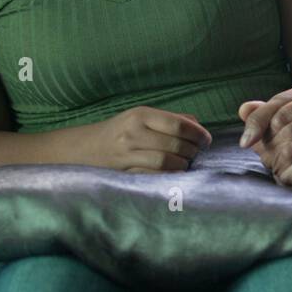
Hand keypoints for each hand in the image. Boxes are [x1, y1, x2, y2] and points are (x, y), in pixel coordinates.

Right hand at [83, 106, 211, 172]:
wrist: (85, 148)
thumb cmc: (122, 130)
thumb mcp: (143, 116)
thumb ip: (172, 119)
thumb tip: (198, 127)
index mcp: (141, 115)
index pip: (179, 125)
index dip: (198, 134)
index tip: (206, 141)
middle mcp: (133, 133)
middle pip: (175, 145)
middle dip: (192, 151)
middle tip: (195, 153)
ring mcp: (126, 154)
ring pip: (166, 162)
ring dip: (182, 165)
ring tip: (184, 163)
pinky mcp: (123, 173)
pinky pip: (153, 177)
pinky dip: (168, 176)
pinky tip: (172, 174)